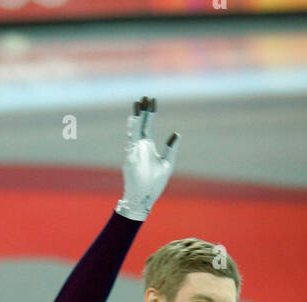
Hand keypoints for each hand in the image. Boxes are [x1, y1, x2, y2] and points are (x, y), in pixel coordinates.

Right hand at [115, 96, 179, 221]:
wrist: (144, 199)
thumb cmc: (154, 184)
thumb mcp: (167, 164)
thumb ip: (171, 149)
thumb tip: (176, 134)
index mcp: (149, 146)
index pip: (149, 125)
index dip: (151, 113)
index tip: (153, 100)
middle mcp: (140, 146)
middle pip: (142, 124)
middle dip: (144, 111)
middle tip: (145, 97)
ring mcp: (134, 151)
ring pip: (135, 130)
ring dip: (136, 117)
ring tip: (138, 104)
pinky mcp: (130, 157)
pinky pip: (131, 141)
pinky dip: (132, 130)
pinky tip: (133, 119)